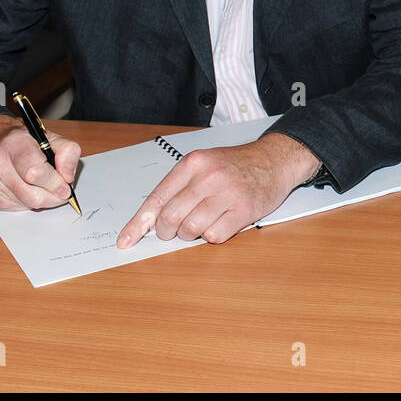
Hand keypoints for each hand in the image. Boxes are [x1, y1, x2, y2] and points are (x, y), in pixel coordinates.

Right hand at [0, 113, 80, 211]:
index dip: (54, 183)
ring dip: (46, 199)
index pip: (34, 172)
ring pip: (29, 204)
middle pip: (32, 195)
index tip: (66, 186)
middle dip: (54, 195)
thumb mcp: (51, 137)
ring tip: (49, 186)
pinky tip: (33, 188)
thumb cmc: (25, 140)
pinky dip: (33, 201)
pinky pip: (22, 207)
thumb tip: (68, 177)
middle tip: (63, 189)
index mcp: (13, 143)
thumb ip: (67, 152)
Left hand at [117, 133, 318, 247]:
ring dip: (190, 235)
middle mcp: (209, 176)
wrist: (274, 160)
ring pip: (191, 229)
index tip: (126, 240)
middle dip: (167, 231)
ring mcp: (228, 193)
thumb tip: (152, 220)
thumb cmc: (235, 166)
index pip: (158, 198)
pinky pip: (215, 236)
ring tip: (200, 225)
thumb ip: (179, 188)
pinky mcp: (245, 210)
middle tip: (174, 231)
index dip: (139, 223)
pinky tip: (221, 223)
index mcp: (193, 163)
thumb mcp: (204, 165)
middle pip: (171, 217)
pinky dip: (212, 236)